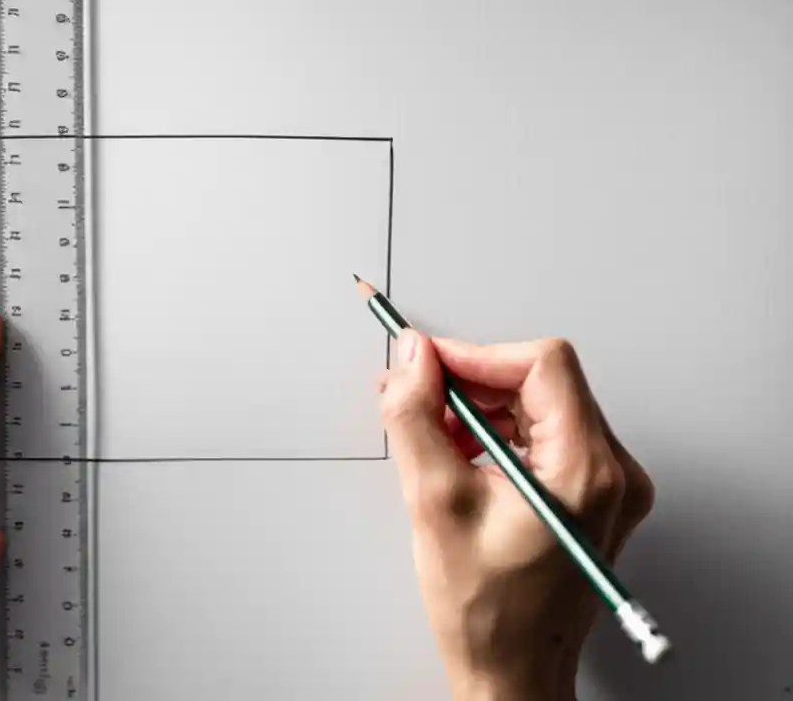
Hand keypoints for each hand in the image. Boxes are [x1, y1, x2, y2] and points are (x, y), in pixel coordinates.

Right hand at [378, 331, 653, 700]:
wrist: (513, 672)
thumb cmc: (487, 612)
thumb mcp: (435, 504)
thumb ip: (418, 419)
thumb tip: (412, 361)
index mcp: (587, 471)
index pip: (541, 365)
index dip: (476, 355)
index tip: (428, 362)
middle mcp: (612, 472)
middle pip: (541, 382)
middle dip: (473, 383)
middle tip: (418, 397)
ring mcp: (608, 485)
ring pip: (540, 406)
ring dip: (481, 410)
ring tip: (436, 438)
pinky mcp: (592, 495)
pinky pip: (545, 436)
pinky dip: (498, 434)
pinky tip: (461, 458)